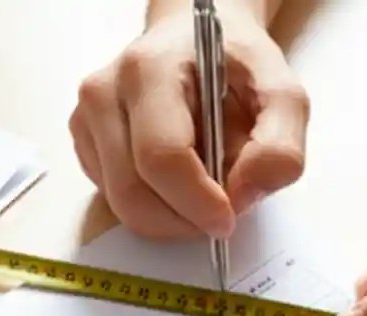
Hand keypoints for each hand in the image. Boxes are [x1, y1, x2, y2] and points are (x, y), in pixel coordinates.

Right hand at [69, 10, 308, 239]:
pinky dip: (153, 206)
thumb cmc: (233, 64)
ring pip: (120, 205)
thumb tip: (244, 195)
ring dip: (170, 217)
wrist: (193, 43)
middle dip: (182, 221)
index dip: (196, 201)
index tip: (227, 219)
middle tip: (220, 216)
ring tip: (203, 187)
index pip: (161, 156)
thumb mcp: (281, 92)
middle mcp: (105, 93)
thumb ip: (280, 146)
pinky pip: (115, 201)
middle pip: (132, 192)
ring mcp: (87, 120)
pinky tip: (177, 179)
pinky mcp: (84, 143)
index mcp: (150, 70)